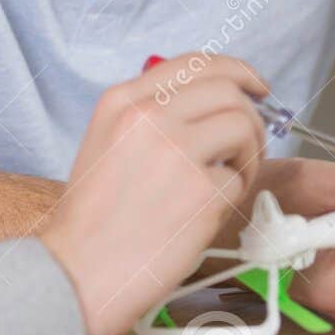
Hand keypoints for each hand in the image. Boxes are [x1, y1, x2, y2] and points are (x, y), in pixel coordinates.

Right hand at [39, 54, 267, 334]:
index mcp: (122, 101)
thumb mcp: (107, 143)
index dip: (237, 71)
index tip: (256, 88)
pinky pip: (239, 180)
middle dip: (251, 118)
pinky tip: (207, 214)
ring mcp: (175, 150)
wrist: (78, 272)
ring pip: (244, 127)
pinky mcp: (200, 190)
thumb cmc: (93, 219)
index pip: (195, 62)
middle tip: (249, 147)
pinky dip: (233, 197)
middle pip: (229, 90)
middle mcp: (148, 116)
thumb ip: (151, 115)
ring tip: (230, 182)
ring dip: (250, 155)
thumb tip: (211, 106)